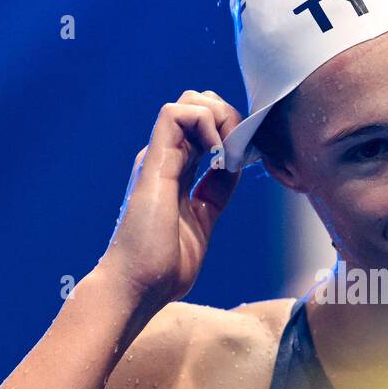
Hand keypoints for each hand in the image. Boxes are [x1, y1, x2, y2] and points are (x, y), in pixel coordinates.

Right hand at [100, 90, 243, 304]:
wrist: (138, 286)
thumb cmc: (164, 268)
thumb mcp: (202, 220)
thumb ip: (214, 193)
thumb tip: (233, 169)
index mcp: (175, 172)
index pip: (206, 130)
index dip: (234, 134)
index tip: (250, 159)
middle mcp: (165, 159)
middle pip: (200, 108)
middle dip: (231, 119)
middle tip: (244, 151)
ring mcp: (158, 158)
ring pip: (189, 102)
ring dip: (221, 117)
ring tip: (231, 152)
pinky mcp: (154, 162)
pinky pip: (176, 114)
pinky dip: (206, 123)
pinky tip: (218, 154)